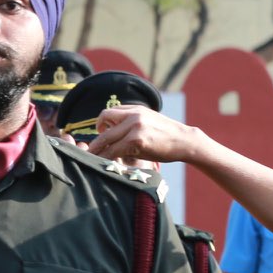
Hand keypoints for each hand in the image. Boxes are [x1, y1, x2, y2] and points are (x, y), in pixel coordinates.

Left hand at [88, 106, 210, 166]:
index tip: (100, 134)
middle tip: (89, 150)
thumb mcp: (149, 121)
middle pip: (103, 120)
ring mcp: (134, 126)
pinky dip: (107, 158)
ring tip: (91, 159)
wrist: (183, 140)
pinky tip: (105, 164)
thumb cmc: (166, 135)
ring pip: (106, 138)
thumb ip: (132, 122)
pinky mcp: (137, 141)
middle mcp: (133, 114)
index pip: (109, 112)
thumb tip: (115, 130)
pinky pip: (114, 150)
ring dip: (96, 149)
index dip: (101, 124)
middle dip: (94, 137)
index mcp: (135, 109)